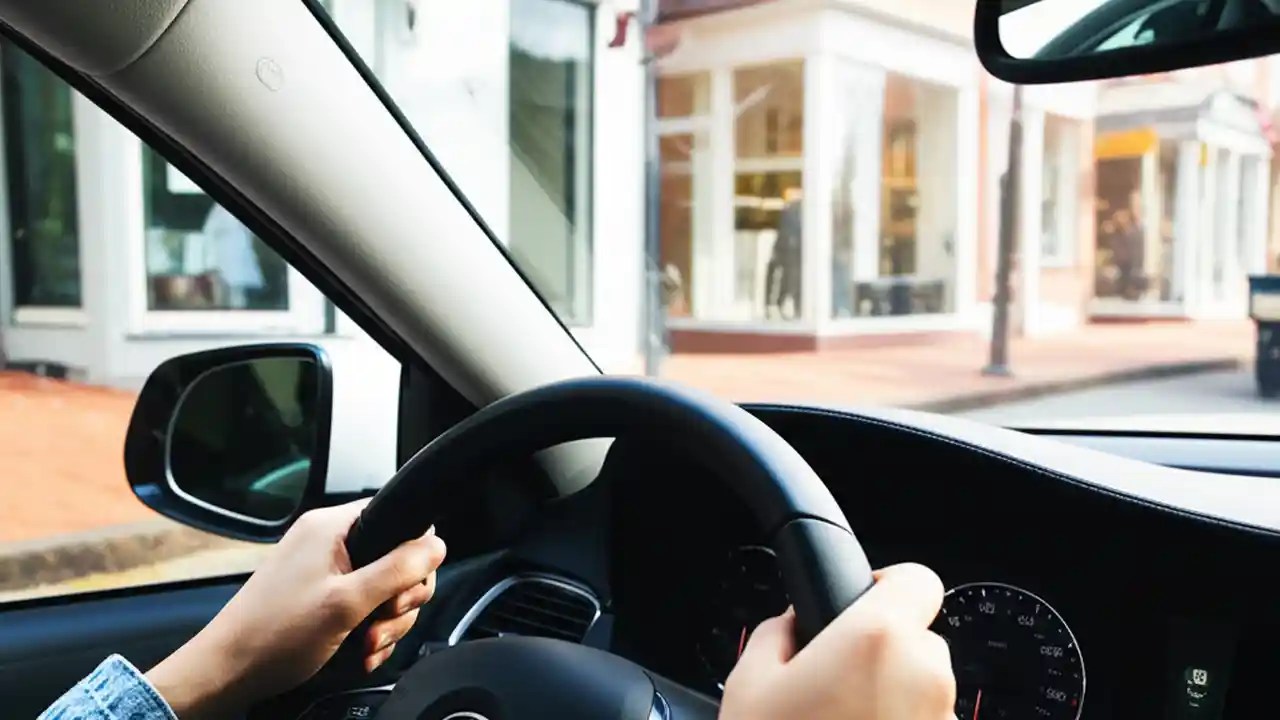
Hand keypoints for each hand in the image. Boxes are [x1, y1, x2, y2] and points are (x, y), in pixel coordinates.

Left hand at [146, 500, 446, 717]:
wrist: (229, 673)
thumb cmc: (273, 636)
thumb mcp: (346, 603)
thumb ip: (397, 570)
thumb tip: (436, 546)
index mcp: (333, 527)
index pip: (401, 520)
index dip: (414, 557)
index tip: (402, 592)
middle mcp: (330, 542)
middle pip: (399, 561)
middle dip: (400, 602)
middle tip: (381, 624)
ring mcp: (326, 570)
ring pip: (386, 590)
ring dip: (386, 624)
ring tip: (365, 646)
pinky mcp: (323, 596)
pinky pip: (367, 607)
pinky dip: (370, 632)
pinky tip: (359, 653)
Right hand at [720, 563, 954, 719]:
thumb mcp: (749, 684)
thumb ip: (777, 634)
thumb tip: (792, 627)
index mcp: (878, 642)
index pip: (917, 579)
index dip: (886, 585)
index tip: (858, 603)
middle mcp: (925, 679)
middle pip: (916, 638)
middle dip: (879, 652)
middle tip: (831, 681)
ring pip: (922, 688)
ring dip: (891, 696)